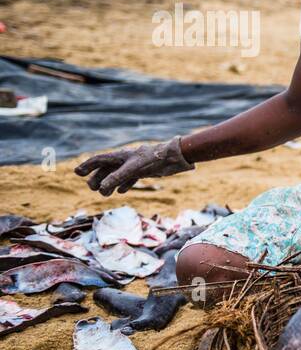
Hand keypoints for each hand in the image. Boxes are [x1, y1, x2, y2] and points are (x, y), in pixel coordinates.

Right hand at [74, 136, 193, 195]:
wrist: (174, 158)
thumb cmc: (154, 159)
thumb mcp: (133, 169)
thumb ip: (117, 177)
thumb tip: (102, 187)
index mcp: (121, 156)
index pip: (99, 160)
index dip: (87, 166)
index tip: (77, 172)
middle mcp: (125, 160)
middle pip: (106, 169)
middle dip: (97, 178)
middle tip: (92, 188)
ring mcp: (134, 165)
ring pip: (117, 175)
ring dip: (109, 184)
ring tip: (104, 194)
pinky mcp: (144, 171)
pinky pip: (130, 178)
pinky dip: (124, 184)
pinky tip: (121, 191)